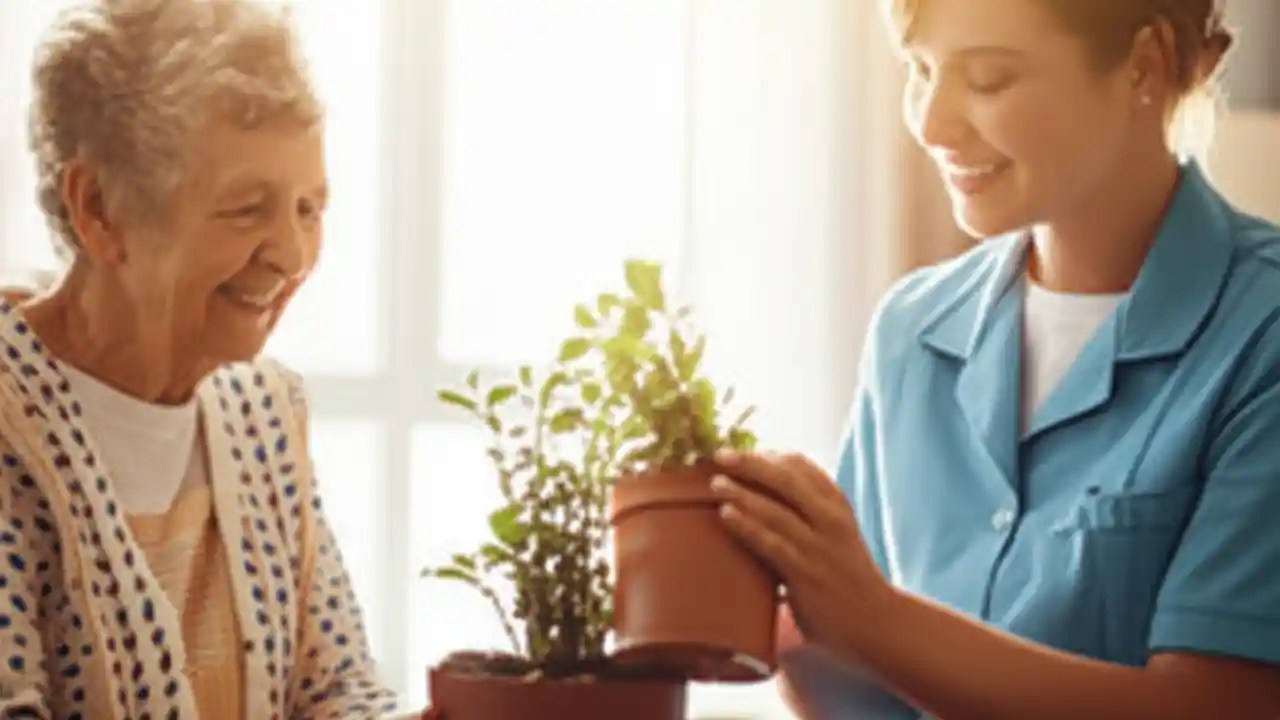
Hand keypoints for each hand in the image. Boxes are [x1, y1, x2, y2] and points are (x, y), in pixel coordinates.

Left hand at [711, 449, 897, 659]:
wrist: (875, 622)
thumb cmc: (846, 577)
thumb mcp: (835, 534)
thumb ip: (807, 513)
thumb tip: (759, 495)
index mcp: (836, 505)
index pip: (801, 466)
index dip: (768, 455)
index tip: (740, 451)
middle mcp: (830, 519)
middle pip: (786, 479)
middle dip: (750, 463)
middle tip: (720, 455)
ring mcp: (818, 546)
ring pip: (775, 509)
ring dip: (741, 493)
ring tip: (715, 483)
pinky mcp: (806, 573)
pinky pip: (771, 544)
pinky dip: (747, 526)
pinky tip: (726, 514)